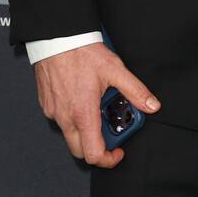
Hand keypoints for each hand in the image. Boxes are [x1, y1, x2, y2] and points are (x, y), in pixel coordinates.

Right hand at [34, 42, 159, 167]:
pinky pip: (61, 121)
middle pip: (80, 150)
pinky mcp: (46, 105)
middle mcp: (64, 117)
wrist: (56, 37)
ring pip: (70, 135)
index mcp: (83, 113)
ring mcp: (53, 112)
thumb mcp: (115, 70)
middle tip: (111, 128)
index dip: (108, 159)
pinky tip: (84, 99)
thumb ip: (135, 90)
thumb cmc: (81, 52)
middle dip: (98, 146)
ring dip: (86, 130)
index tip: (118, 151)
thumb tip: (151, 105)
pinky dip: (75, 118)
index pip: (93, 154)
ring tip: (98, 107)